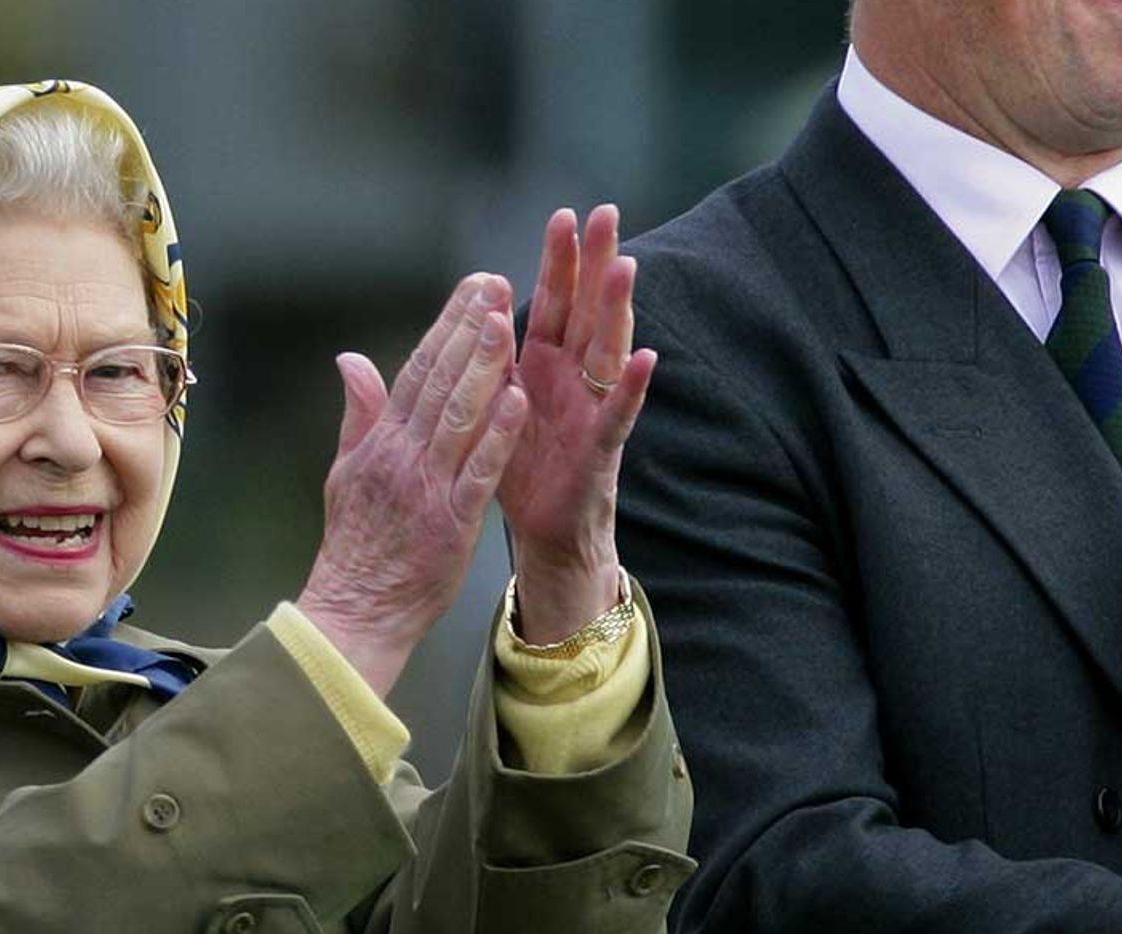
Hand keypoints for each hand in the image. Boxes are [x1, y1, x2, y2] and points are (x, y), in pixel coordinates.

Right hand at [297, 273, 527, 696]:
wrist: (357, 608)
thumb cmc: (356, 544)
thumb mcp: (345, 471)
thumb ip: (358, 414)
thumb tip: (350, 360)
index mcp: (381, 441)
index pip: (415, 370)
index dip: (445, 326)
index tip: (471, 289)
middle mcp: (402, 455)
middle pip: (438, 381)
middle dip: (468, 329)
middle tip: (496, 285)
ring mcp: (426, 486)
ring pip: (458, 416)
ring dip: (484, 368)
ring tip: (507, 323)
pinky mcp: (451, 520)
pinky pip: (477, 470)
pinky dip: (497, 434)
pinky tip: (517, 399)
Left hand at [500, 205, 655, 641]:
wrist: (541, 531)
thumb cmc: (519, 465)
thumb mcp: (495, 402)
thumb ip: (488, 355)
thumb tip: (476, 301)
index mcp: (543, 365)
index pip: (554, 303)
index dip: (559, 262)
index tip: (564, 214)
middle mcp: (575, 379)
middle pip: (587, 311)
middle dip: (595, 264)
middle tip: (605, 213)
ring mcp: (593, 410)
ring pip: (607, 350)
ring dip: (616, 310)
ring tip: (625, 266)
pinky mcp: (600, 449)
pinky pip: (618, 414)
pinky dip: (631, 387)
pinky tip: (646, 358)